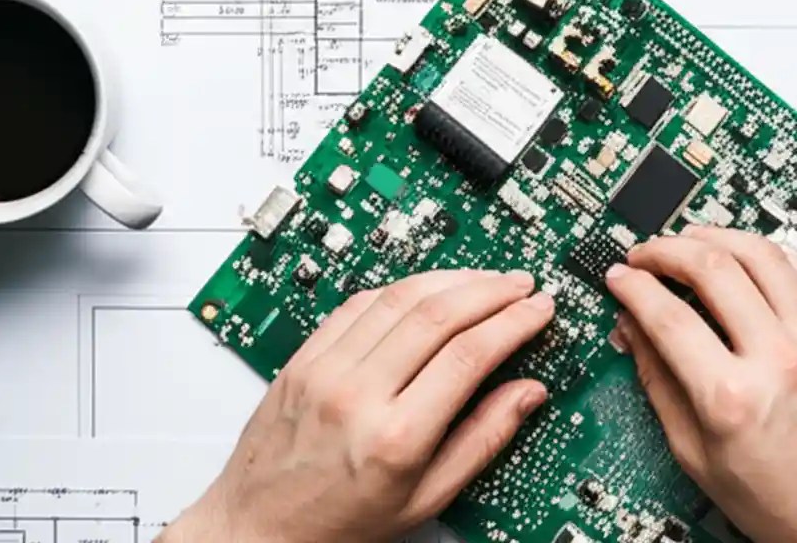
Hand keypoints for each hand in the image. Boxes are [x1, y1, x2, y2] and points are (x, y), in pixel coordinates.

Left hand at [160, 270, 554, 542]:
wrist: (258, 529)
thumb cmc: (340, 523)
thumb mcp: (426, 499)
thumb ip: (483, 441)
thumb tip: (528, 393)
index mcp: (396, 438)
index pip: (469, 355)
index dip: (513, 323)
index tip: (538, 310)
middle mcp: (357, 396)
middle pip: (437, 315)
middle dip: (490, 291)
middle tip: (521, 286)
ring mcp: (324, 371)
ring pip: (398, 298)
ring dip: (450, 279)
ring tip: (484, 278)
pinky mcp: (302, 358)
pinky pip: (358, 304)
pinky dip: (401, 288)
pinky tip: (428, 287)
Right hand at [606, 226, 796, 542]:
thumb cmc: (781, 503)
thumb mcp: (697, 457)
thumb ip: (659, 386)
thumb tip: (632, 332)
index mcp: (731, 398)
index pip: (667, 316)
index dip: (633, 287)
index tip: (620, 278)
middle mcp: (778, 361)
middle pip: (713, 268)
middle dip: (668, 249)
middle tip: (648, 253)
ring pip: (764, 255)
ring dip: (720, 236)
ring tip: (693, 239)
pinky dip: (774, 252)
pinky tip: (751, 254)